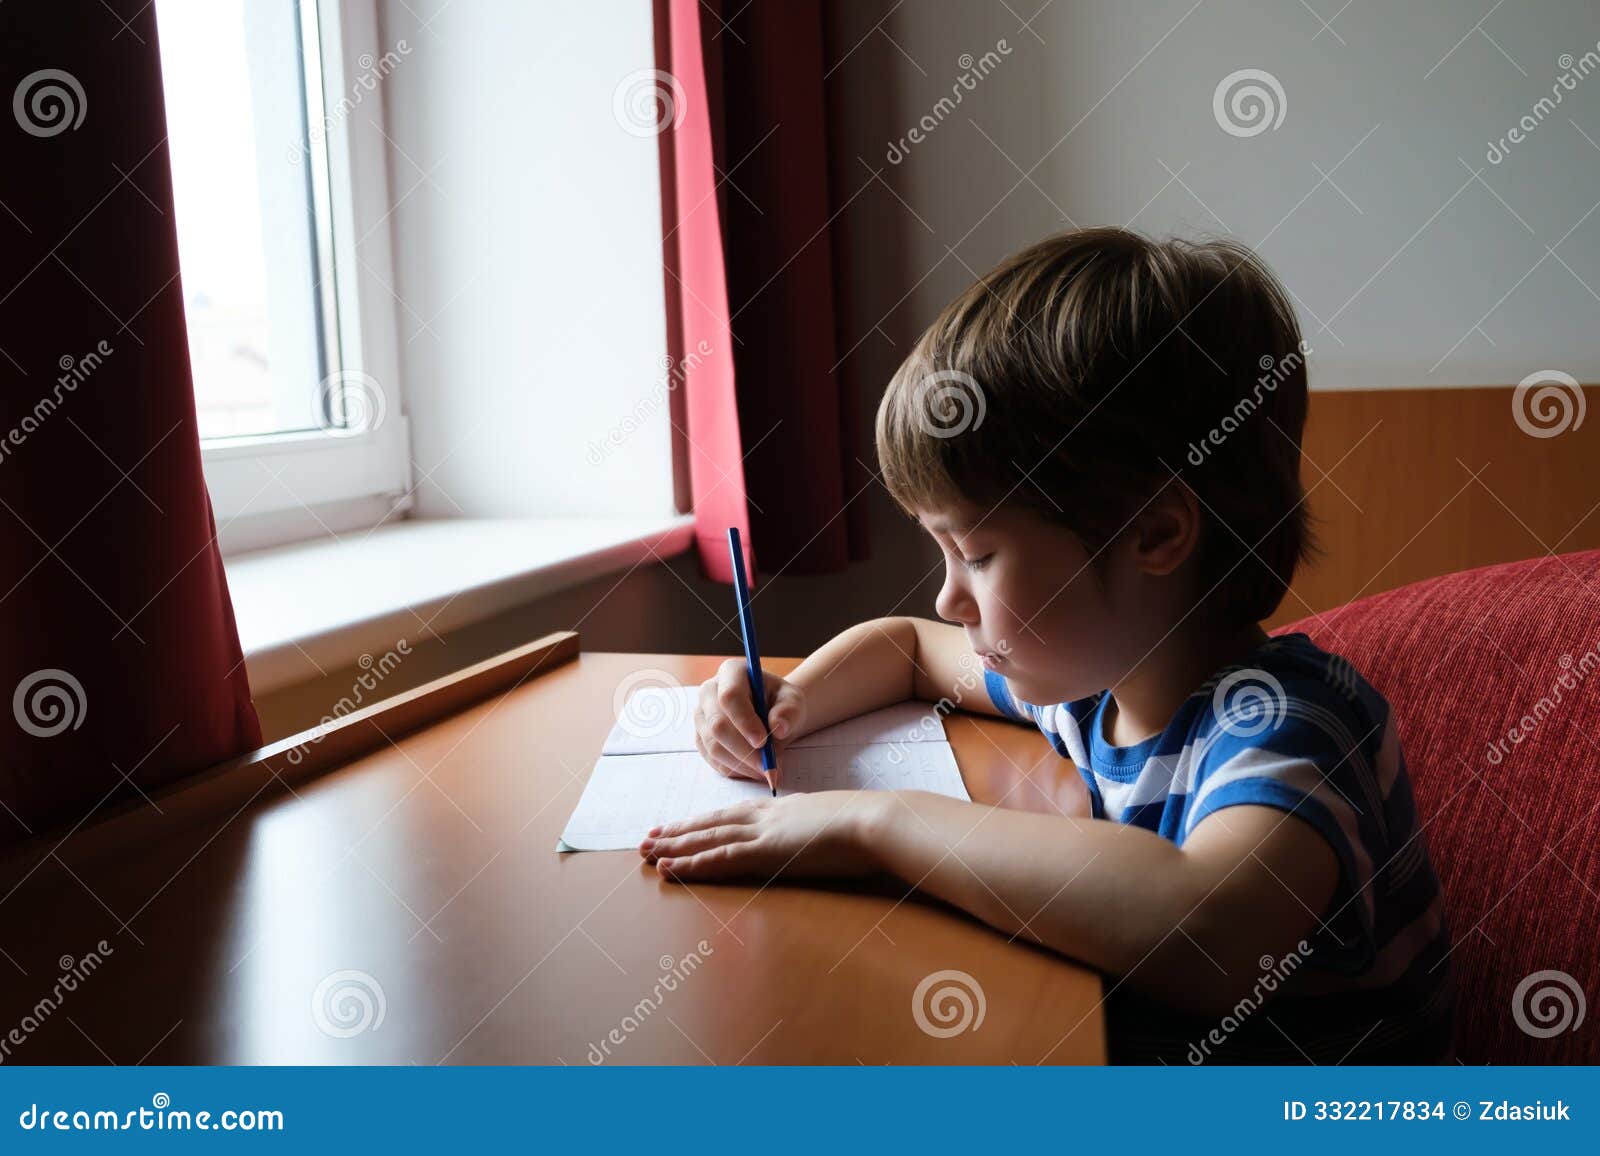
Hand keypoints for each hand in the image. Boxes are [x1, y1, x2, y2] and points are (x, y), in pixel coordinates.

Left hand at [638, 792, 884, 881]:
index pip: (731, 814)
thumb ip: (811, 825)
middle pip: (711, 824)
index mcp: (780, 808)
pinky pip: (720, 859)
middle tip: (646, 840)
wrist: (876, 820)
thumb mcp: (831, 819)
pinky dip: (692, 864)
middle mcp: (765, 816)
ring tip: (647, 853)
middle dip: (677, 833)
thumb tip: (805, 832)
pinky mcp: (766, 852)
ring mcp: (764, 833)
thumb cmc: (865, 823)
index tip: (678, 826)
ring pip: (707, 839)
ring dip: (674, 848)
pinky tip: (671, 869)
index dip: (701, 821)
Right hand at [694, 659, 807, 786]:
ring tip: (767, 771)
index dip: (744, 721)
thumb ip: (789, 711)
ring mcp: (701, 716)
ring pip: (713, 746)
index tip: (762, 742)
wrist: (771, 714)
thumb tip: (778, 727)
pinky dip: (734, 770)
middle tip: (768, 767)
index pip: (730, 697)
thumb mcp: (793, 701)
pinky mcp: (700, 738)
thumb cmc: (781, 703)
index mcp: (731, 673)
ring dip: (741, 764)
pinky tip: (753, 771)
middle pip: (718, 725)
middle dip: (744, 751)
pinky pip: (712, 760)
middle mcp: (709, 692)